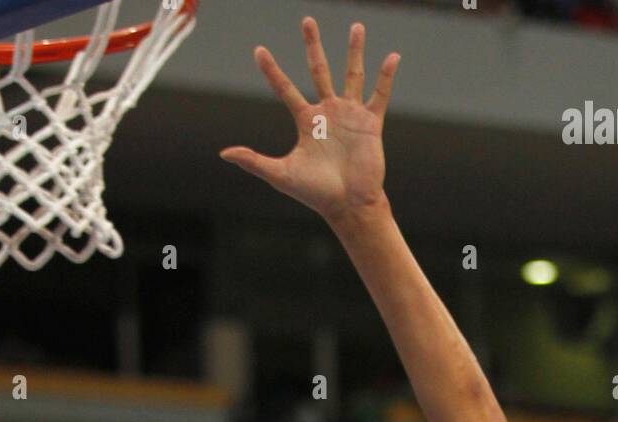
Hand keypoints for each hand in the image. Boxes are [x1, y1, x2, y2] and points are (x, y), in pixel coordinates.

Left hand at [220, 17, 399, 224]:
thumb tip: (224, 153)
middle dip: (313, 45)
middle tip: (307, 20)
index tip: (258, 50)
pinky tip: (393, 57)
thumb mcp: (280, 175)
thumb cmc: (315, 194)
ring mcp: (350, 115)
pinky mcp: (370, 123)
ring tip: (356, 26)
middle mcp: (327, 112)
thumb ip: (253, 161)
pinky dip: (386, 76)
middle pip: (319, 70)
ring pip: (351, 75)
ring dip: (354, 50)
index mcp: (306, 121)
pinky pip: (379, 95)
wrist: (348, 205)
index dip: (271, 70)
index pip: (285, 88)